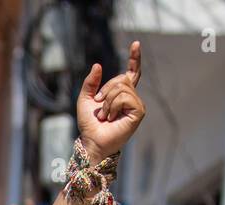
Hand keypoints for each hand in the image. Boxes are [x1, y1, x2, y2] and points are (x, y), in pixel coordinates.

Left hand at [77, 41, 144, 163]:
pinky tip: (111, 117)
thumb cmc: (89, 123)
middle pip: (121, 79)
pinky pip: (125, 97)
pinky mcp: (139, 111)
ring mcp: (136, 104)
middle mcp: (131, 97)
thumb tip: (98, 65)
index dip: (135, 58)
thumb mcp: (86, 98)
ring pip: (122, 88)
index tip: (135, 44)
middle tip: (100, 106)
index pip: (131, 72)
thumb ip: (91, 82)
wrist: (91, 140)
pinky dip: (113, 106)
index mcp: (121, 93)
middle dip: (105, 90)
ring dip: (108, 101)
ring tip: (105, 115)